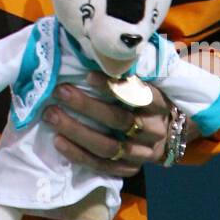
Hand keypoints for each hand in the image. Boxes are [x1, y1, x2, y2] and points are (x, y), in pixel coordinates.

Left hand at [42, 82, 201, 177]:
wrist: (167, 134)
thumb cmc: (146, 100)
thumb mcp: (146, 83)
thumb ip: (127, 72)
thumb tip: (92, 49)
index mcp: (159, 104)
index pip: (139, 95)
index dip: (113, 87)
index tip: (87, 75)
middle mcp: (154, 130)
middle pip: (119, 120)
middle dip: (87, 106)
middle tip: (60, 91)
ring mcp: (142, 153)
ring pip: (108, 146)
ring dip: (77, 131)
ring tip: (52, 116)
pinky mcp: (129, 169)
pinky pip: (102, 166)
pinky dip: (78, 154)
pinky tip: (58, 141)